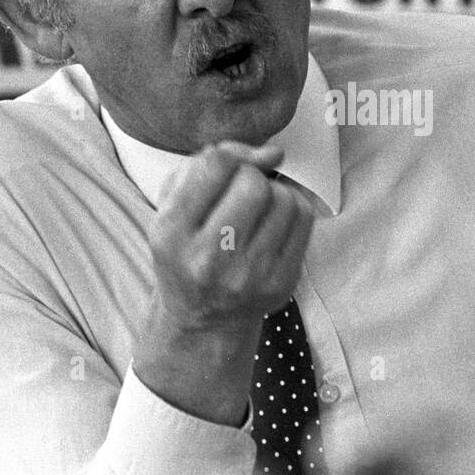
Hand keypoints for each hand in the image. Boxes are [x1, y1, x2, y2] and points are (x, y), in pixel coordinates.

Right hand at [135, 141, 315, 424]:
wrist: (203, 321)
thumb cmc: (187, 250)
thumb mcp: (174, 205)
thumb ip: (209, 162)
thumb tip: (273, 153)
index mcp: (170, 233)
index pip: (216, 164)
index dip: (229, 156)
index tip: (227, 170)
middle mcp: (207, 259)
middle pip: (253, 184)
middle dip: (252, 177)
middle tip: (243, 193)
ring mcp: (247, 276)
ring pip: (284, 199)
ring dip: (275, 193)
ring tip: (259, 209)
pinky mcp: (281, 284)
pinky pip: (304, 219)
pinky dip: (293, 209)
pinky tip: (275, 222)